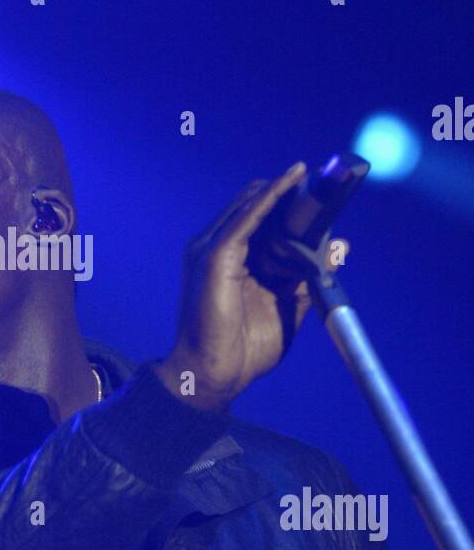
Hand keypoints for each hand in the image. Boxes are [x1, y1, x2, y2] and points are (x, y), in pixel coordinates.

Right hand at [154, 163, 348, 410]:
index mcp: (230, 260)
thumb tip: (338, 247)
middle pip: (253, 206)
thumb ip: (309, 275)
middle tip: (318, 179)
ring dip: (280, 188)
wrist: (215, 375)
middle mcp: (216, 248)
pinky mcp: (214, 255)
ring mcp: (211, 249)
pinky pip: (245, 217)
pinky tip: (287, 184)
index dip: (285, 203)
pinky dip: (268, 198)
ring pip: (249, 205)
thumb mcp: (288, 305)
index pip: (258, 219)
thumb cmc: (244, 349)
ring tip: (307, 174)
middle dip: (285, 191)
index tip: (315, 192)